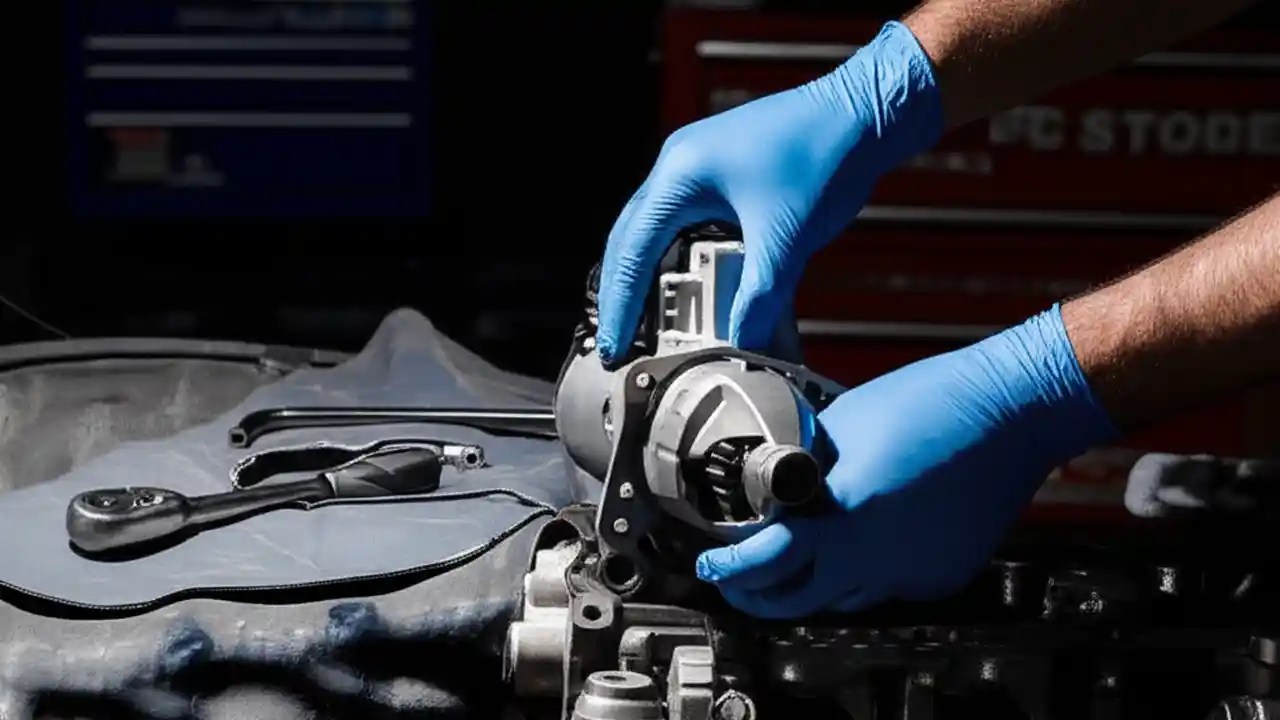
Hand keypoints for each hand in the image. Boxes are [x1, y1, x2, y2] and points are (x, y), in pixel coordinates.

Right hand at [595, 21, 942, 363]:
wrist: (865, 112)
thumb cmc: (824, 152)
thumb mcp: (787, 237)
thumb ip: (762, 295)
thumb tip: (743, 343)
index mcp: (680, 175)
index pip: (632, 250)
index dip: (620, 303)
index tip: (612, 345)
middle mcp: (679, 168)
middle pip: (633, 241)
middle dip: (624, 293)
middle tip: (621, 342)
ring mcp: (699, 170)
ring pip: (659, 235)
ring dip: (653, 279)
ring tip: (650, 324)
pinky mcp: (722, 178)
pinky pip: (688, 227)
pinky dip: (685, 263)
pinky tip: (695, 292)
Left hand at [694, 306, 1118, 618]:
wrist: (1010, 411)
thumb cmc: (935, 404)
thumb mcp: (843, 428)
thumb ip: (808, 469)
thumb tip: (786, 490)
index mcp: (846, 516)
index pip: (767, 562)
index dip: (731, 568)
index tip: (715, 565)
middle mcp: (878, 557)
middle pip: (797, 602)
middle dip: (759, 594)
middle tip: (740, 579)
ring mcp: (912, 573)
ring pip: (843, 597)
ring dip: (814, 581)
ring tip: (799, 554)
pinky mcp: (941, 574)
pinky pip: (887, 584)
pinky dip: (866, 568)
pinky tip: (867, 536)